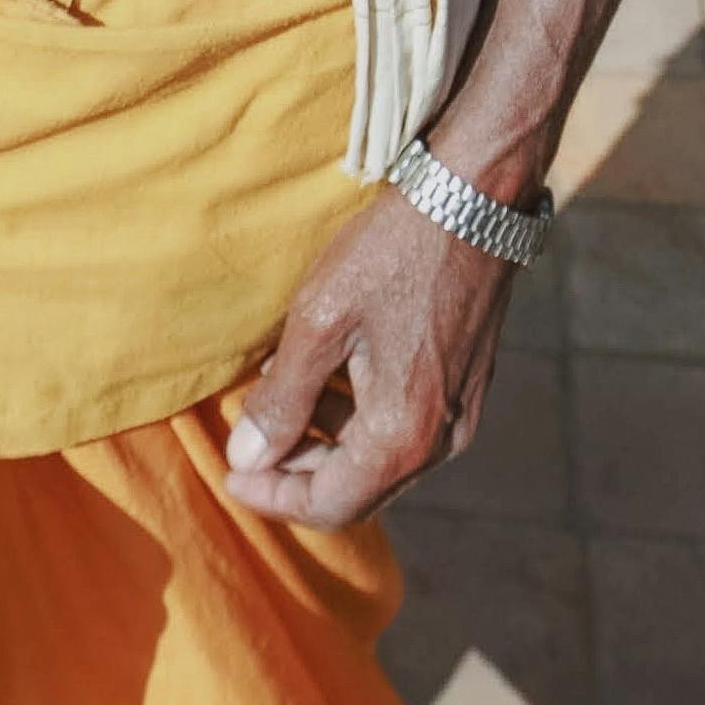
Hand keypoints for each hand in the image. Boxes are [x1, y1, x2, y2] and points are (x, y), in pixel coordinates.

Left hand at [220, 189, 515, 529]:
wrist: (475, 197)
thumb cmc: (394, 252)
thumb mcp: (320, 320)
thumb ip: (282, 398)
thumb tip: (247, 458)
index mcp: (402, 435)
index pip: (327, 507)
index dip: (271, 497)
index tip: (229, 473)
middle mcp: (440, 440)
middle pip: (355, 491)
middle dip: (296, 472)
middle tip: (248, 435)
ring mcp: (460, 414)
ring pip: (379, 461)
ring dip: (325, 439)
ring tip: (279, 389)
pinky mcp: (466, 386)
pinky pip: (404, 428)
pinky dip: (358, 416)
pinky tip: (328, 369)